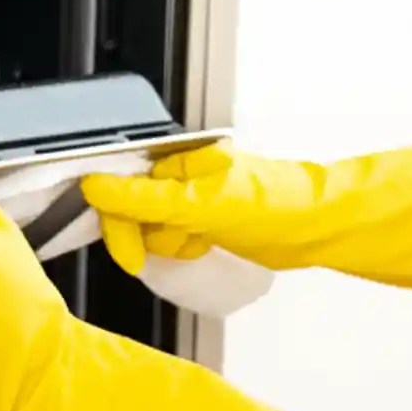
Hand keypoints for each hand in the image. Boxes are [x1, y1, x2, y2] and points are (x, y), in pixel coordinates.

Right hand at [80, 137, 411, 300]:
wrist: (316, 226)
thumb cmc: (271, 203)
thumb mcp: (196, 203)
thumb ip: (140, 198)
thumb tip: (95, 186)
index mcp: (177, 157)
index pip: (123, 186)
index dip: (119, 222)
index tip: (127, 253)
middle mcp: (181, 172)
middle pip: (134, 208)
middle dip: (151, 233)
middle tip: (175, 246)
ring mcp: (193, 195)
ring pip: (153, 227)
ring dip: (171, 242)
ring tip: (199, 240)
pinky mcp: (204, 216)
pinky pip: (173, 235)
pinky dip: (183, 246)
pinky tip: (205, 244)